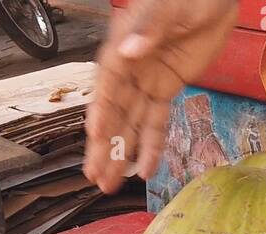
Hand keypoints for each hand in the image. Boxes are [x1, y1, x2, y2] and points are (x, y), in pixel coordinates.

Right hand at [84, 0, 237, 193]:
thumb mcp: (170, 6)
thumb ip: (149, 27)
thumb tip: (129, 50)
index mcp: (124, 45)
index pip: (109, 83)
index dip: (102, 109)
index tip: (96, 134)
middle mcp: (129, 67)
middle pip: (114, 112)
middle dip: (105, 145)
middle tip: (95, 175)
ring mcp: (147, 81)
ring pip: (131, 123)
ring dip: (121, 153)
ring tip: (109, 184)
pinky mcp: (166, 89)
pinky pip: (157, 122)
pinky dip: (152, 146)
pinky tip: (147, 170)